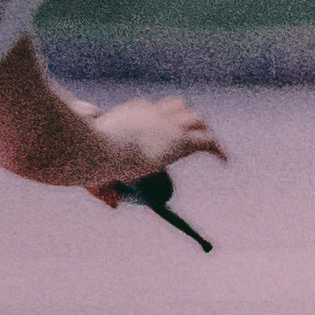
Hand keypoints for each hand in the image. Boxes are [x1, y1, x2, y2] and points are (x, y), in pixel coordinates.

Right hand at [85, 96, 224, 204]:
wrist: (99, 148)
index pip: (151, 110)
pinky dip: (217, 151)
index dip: (159, 121)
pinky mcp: (179, 140)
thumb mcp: (94, 169)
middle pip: (178, 108)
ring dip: (204, 131)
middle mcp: (153, 113)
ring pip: (196, 120)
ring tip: (212, 148)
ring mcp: (167, 125)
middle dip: (186, 119)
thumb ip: (102, 188)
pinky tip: (224, 162)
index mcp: (132, 112)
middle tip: (192, 136)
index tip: (159, 138)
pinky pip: (206, 142)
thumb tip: (114, 206)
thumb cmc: (90, 158)